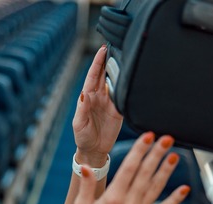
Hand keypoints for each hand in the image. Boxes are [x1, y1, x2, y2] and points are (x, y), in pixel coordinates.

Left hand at [72, 45, 123, 165]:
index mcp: (88, 97)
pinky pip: (124, 95)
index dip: (98, 62)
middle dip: (109, 59)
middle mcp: (99, 96)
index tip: (103, 49)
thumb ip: (82, 109)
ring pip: (115, 81)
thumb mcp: (79, 124)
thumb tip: (84, 94)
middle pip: (105, 74)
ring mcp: (110, 102)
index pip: (93, 75)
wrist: (94, 150)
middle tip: (116, 44)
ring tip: (126, 55)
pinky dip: (128, 85)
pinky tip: (133, 76)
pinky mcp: (119, 109)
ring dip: (119, 69)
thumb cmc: (83, 137)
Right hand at [72, 132, 188, 203]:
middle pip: (145, 174)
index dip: (139, 151)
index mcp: (112, 198)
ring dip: (166, 171)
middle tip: (166, 138)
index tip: (147, 137)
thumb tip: (86, 167)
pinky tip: (184, 188)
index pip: (129, 168)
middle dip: (156, 154)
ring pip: (156, 188)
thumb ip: (86, 185)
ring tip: (174, 155)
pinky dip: (175, 199)